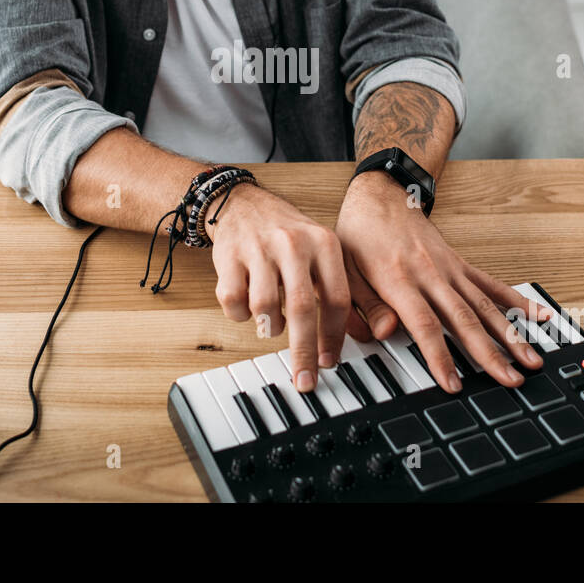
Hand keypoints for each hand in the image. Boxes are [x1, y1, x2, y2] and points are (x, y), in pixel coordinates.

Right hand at [205, 183, 349, 392]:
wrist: (242, 203)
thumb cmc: (286, 235)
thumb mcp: (320, 250)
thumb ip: (336, 289)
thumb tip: (355, 336)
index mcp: (324, 242)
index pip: (337, 298)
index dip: (333, 336)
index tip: (329, 362)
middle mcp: (294, 243)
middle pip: (303, 308)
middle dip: (303, 351)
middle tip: (304, 379)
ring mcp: (259, 248)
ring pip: (265, 308)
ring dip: (268, 327)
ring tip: (270, 322)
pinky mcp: (229, 256)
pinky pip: (233, 302)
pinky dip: (240, 315)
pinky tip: (246, 306)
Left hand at [335, 170, 553, 390]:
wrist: (380, 196)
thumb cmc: (359, 235)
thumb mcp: (345, 269)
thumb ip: (364, 304)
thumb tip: (384, 334)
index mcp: (398, 279)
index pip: (424, 324)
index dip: (439, 356)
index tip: (453, 383)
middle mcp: (430, 274)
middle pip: (465, 319)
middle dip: (490, 354)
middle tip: (510, 380)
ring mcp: (450, 269)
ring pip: (486, 305)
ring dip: (510, 334)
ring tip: (532, 359)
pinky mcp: (460, 264)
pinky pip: (492, 284)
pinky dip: (517, 301)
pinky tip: (540, 316)